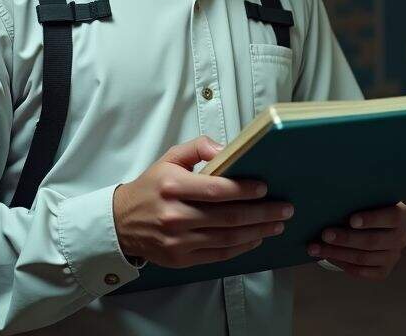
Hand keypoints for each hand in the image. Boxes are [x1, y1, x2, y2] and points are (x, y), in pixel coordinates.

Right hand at [113, 135, 293, 268]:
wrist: (121, 223)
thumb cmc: (151, 187)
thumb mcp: (169, 158)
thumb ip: (198, 147)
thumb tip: (226, 150)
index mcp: (172, 186)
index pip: (215, 189)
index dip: (243, 190)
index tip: (264, 188)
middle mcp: (175, 215)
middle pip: (228, 217)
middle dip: (262, 213)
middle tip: (284, 209)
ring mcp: (178, 240)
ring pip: (227, 238)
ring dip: (257, 232)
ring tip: (277, 224)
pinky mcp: (181, 258)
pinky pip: (218, 255)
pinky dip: (241, 247)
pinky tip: (256, 238)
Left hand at [308, 201, 405, 279]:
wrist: (374, 224)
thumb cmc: (366, 206)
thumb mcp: (368, 199)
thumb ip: (358, 200)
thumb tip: (332, 203)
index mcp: (402, 215)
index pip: (391, 217)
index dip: (372, 219)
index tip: (351, 220)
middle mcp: (401, 238)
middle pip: (373, 241)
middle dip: (346, 239)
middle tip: (324, 234)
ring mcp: (393, 256)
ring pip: (364, 258)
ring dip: (337, 254)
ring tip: (316, 248)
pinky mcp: (383, 271)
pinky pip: (361, 271)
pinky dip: (342, 264)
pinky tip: (327, 257)